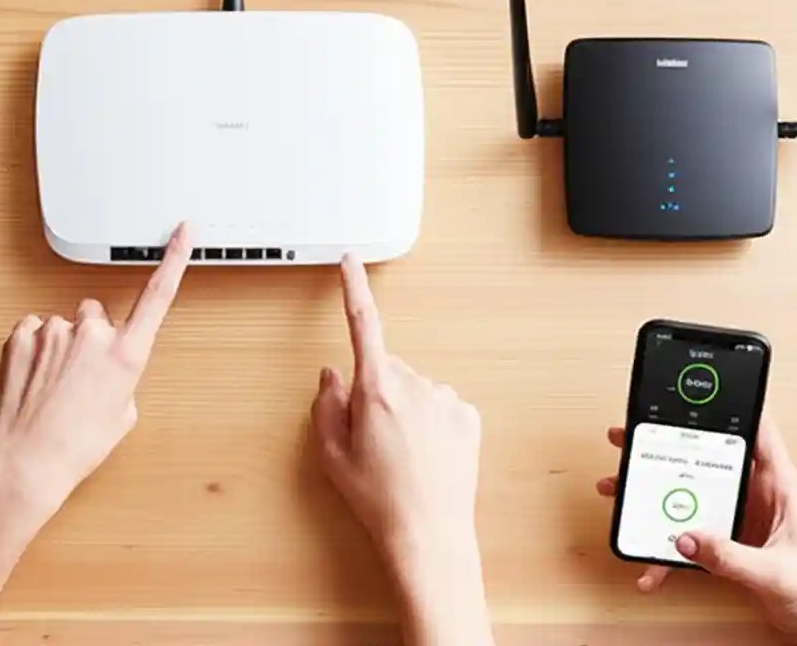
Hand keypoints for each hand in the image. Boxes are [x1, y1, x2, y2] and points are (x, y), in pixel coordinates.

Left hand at [0, 223, 192, 518]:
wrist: (28, 461)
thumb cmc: (77, 445)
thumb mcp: (122, 414)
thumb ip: (122, 375)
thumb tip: (106, 363)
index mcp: (127, 354)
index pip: (159, 294)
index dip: (175, 258)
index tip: (184, 231)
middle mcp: (94, 335)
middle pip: (98, 315)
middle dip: (93, 337)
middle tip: (81, 377)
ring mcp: (55, 332)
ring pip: (65, 326)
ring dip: (61, 347)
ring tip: (53, 387)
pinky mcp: (22, 336)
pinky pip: (35, 330)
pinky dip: (35, 350)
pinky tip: (34, 379)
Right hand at [310, 255, 491, 645]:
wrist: (428, 534)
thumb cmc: (377, 499)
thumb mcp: (332, 455)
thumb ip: (326, 404)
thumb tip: (333, 374)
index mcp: (377, 389)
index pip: (363, 324)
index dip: (354, 288)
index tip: (350, 262)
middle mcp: (416, 384)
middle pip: (387, 369)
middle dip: (377, 391)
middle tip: (371, 439)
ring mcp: (447, 398)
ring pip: (415, 389)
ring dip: (405, 409)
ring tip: (402, 456)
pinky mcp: (469, 415)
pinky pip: (441, 406)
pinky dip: (431, 422)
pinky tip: (426, 456)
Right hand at [597, 419, 796, 645]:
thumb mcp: (775, 572)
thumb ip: (730, 556)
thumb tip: (689, 538)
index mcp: (779, 487)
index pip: (758, 433)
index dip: (733, 406)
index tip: (700, 392)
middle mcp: (757, 496)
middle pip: (707, 459)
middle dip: (669, 446)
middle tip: (633, 436)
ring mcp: (740, 518)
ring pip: (691, 494)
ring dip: (657, 493)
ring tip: (623, 486)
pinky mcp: (729, 542)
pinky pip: (690, 535)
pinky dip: (668, 547)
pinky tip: (653, 564)